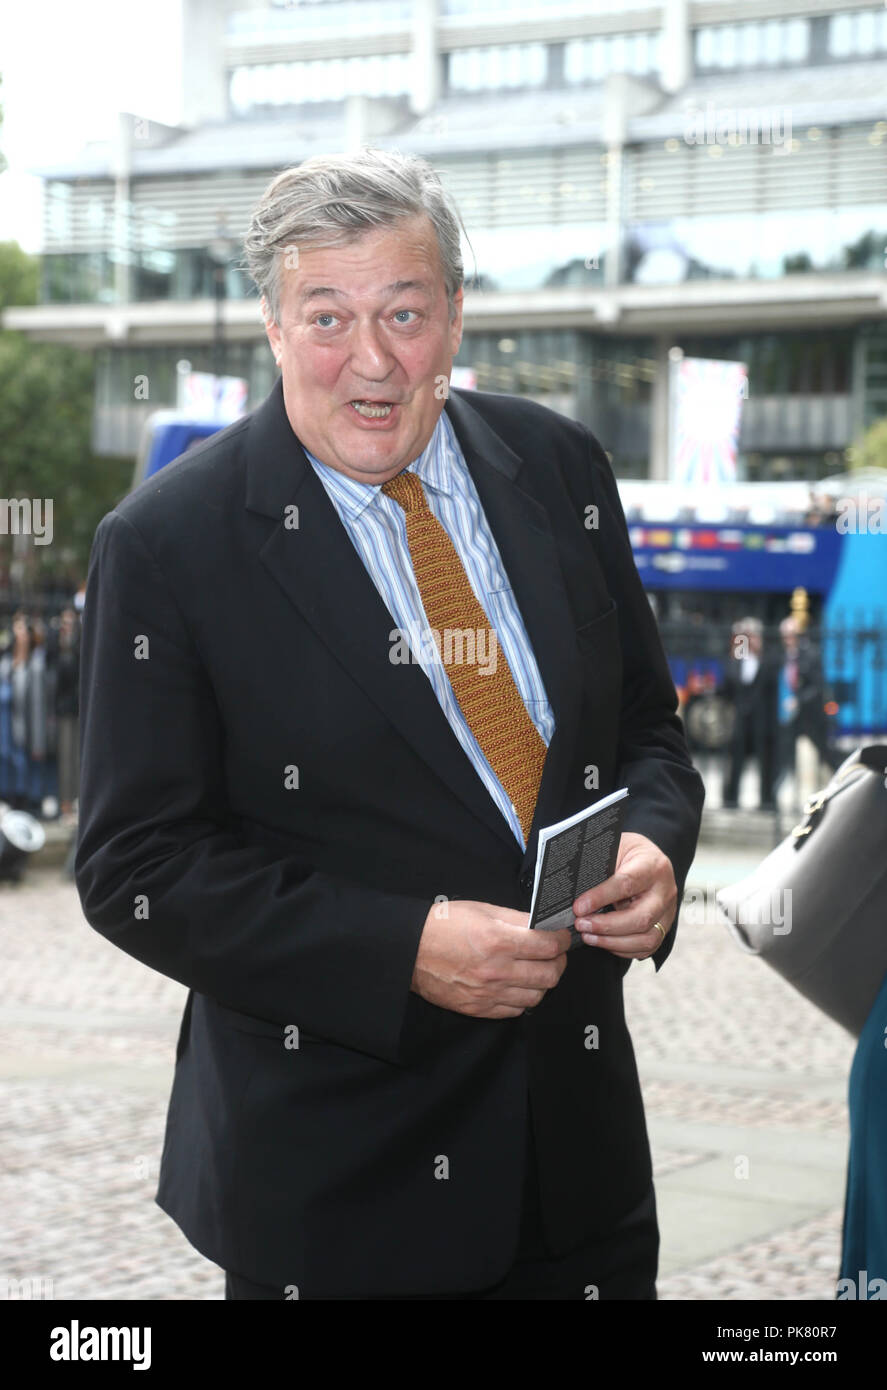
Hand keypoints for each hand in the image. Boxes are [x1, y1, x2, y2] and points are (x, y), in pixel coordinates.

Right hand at [411, 900, 571, 1018]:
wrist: (409, 950)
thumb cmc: (443, 925)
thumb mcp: (482, 910)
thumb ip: (516, 919)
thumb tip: (543, 925)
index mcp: (499, 941)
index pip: (549, 946)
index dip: (562, 940)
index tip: (562, 936)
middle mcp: (497, 971)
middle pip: (550, 975)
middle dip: (559, 962)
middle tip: (554, 953)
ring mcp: (488, 994)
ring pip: (537, 996)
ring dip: (542, 982)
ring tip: (535, 969)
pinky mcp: (479, 1009)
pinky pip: (516, 1010)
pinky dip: (522, 998)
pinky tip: (517, 985)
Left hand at [572, 832, 676, 960]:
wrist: (649, 859)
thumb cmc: (628, 853)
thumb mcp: (614, 848)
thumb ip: (599, 866)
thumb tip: (573, 889)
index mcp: (652, 865)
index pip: (627, 884)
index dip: (601, 897)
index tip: (579, 907)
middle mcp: (664, 890)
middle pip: (640, 918)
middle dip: (607, 926)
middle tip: (581, 924)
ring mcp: (667, 911)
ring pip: (646, 938)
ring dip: (613, 942)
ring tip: (588, 936)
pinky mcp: (664, 926)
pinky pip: (647, 947)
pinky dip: (623, 949)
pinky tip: (604, 941)